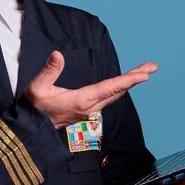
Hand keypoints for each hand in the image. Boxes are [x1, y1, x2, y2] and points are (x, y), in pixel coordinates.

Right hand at [25, 49, 157, 128]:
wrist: (31, 130)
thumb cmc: (33, 108)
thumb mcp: (37, 88)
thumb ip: (49, 71)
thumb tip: (58, 54)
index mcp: (80, 100)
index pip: (109, 88)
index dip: (128, 80)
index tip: (145, 75)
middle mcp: (89, 107)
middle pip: (118, 91)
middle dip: (136, 78)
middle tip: (153, 66)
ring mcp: (89, 110)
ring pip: (114, 95)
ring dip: (130, 83)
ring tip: (144, 72)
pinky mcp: (86, 110)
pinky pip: (108, 98)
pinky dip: (120, 88)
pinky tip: (124, 84)